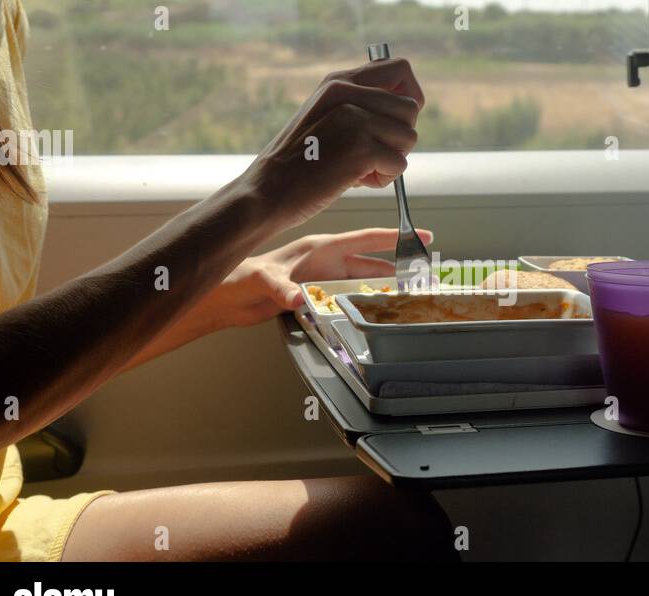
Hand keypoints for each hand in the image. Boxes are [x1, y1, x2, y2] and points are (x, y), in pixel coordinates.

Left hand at [208, 227, 434, 328]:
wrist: (224, 297)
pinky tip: (374, 307)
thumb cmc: (239, 280)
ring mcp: (320, 277)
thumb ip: (282, 290)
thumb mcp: (263, 282)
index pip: (366, 239)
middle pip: (370, 259)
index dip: (394, 239)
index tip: (420, 236)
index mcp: (320, 249)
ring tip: (408, 287)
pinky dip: (363, 299)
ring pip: (361, 277)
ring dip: (383, 281)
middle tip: (424, 264)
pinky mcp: (314, 293)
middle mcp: (324, 261)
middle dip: (398, 261)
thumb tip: (301, 300)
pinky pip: (347, 294)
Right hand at [239, 58, 424, 230]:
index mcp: (339, 81)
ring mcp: (355, 118)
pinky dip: (383, 180)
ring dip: (391, 160)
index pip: (399, 68)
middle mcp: (348, 92)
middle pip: (411, 108)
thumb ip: (359, 105)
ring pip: (409, 137)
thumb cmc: (298, 163)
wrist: (267, 192)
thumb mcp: (325, 117)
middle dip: (399, 136)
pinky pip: (399, 165)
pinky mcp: (361, 147)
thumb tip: (409, 108)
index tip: (395, 121)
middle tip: (370, 154)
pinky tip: (354, 181)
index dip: (408, 96)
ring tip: (359, 168)